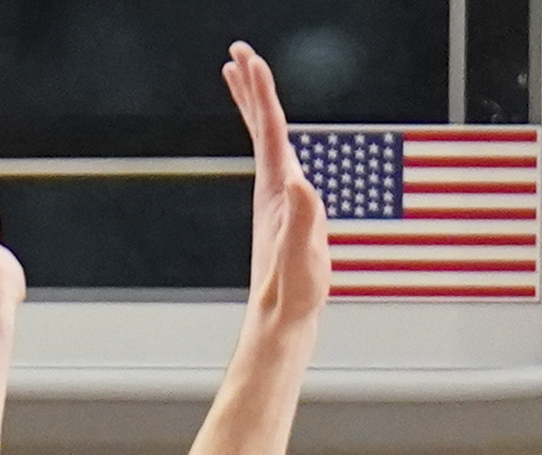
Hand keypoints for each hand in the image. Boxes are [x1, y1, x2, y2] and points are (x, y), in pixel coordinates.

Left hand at [224, 42, 330, 325]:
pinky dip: (269, 135)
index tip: (251, 58)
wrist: (283, 316)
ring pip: (263, 139)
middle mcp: (272, 187)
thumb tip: (302, 185)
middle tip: (238, 51)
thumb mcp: (303, 252)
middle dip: (250, 86)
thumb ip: (303, 218)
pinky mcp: (282, 208)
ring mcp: (275, 196)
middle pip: (260, 126)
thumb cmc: (294, 289)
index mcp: (278, 189)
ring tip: (242, 77)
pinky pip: (274, 158)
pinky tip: (272, 133)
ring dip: (254, 106)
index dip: (262, 92)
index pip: (270, 130)